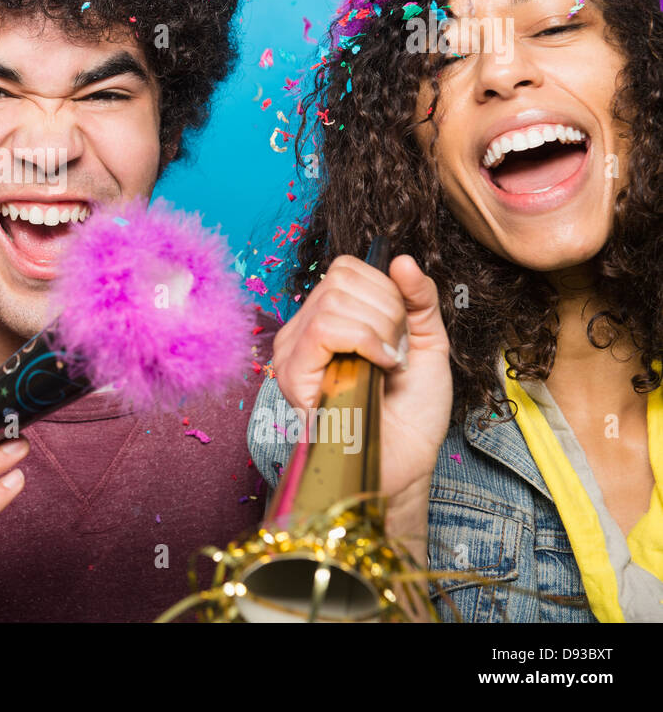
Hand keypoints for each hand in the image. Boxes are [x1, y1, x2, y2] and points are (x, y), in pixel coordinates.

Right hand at [271, 255, 452, 507]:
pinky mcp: (292, 373)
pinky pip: (324, 329)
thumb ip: (418, 298)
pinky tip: (379, 366)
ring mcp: (292, 351)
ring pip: (334, 301)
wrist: (406, 461)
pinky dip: (364, 340)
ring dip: (379, 330)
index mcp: (327, 319)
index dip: (385, 290)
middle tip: (396, 353)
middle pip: (341, 280)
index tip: (402, 332)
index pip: (345, 269)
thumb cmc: (412, 412)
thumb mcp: (428, 342)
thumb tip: (403, 259)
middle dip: (387, 311)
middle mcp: (302, 330)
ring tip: (387, 364)